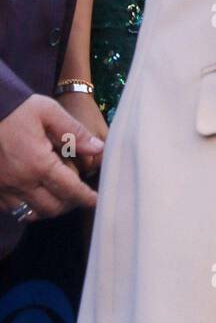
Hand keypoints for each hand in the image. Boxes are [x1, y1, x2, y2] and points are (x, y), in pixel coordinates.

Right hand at [0, 94, 104, 218]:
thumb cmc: (17, 108)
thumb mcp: (49, 112)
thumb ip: (75, 132)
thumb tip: (98, 148)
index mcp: (38, 163)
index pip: (69, 189)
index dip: (86, 197)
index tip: (97, 201)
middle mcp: (20, 181)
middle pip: (52, 208)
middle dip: (70, 204)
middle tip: (79, 194)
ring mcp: (3, 188)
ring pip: (31, 214)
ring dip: (48, 209)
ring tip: (59, 196)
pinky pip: (12, 210)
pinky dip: (27, 207)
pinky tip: (35, 194)